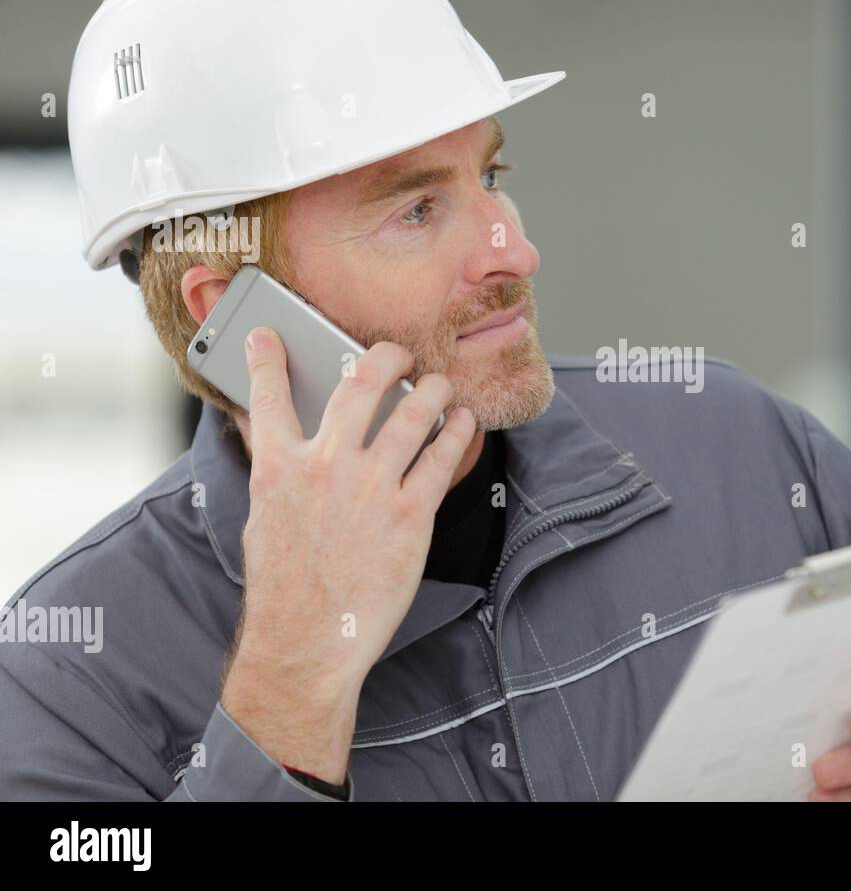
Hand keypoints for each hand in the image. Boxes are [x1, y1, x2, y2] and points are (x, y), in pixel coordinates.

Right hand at [221, 327, 476, 782]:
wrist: (308, 643)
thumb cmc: (284, 588)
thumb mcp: (264, 520)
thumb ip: (276, 473)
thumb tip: (275, 438)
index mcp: (278, 468)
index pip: (267, 396)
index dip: (266, 358)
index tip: (269, 333)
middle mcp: (325, 466)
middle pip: (360, 384)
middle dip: (386, 356)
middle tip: (399, 354)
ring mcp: (371, 488)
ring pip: (412, 412)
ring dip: (432, 388)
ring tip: (440, 384)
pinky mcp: (410, 514)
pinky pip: (442, 457)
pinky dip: (456, 431)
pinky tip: (461, 422)